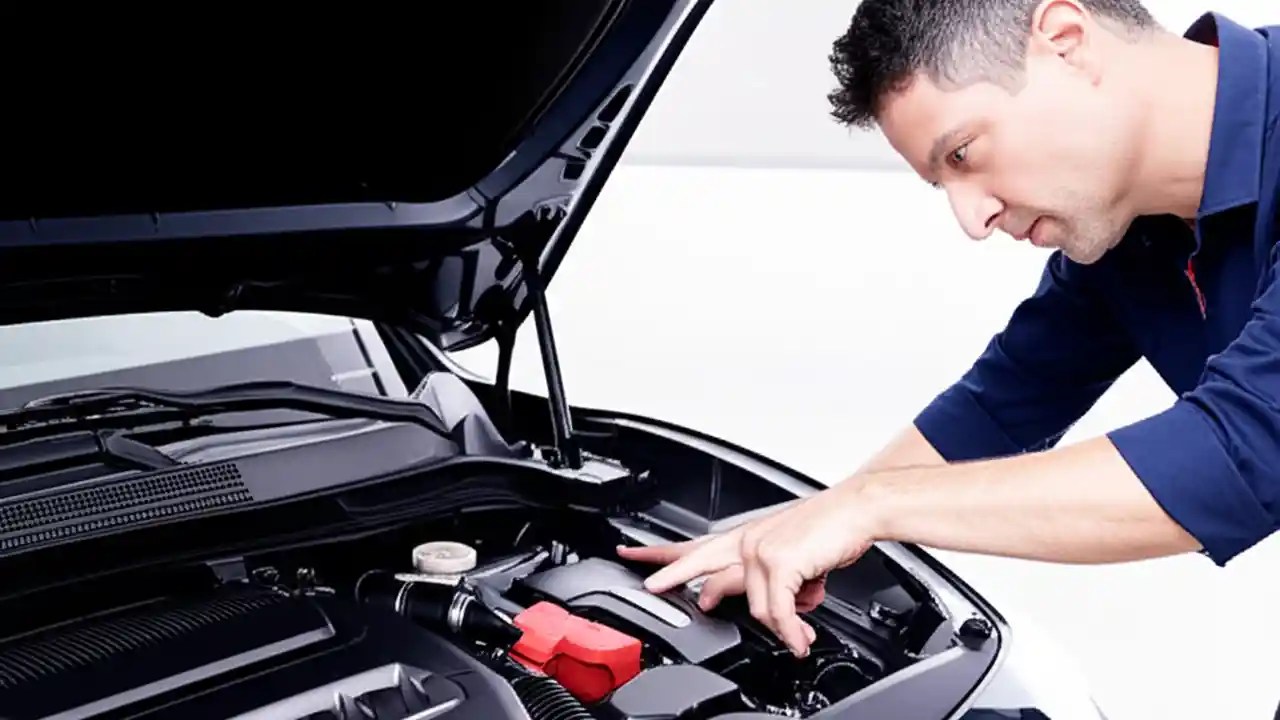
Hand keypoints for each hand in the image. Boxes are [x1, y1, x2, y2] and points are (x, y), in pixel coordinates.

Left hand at [617, 487, 878, 656]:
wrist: (856, 510)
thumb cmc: (830, 530)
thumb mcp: (794, 555)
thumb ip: (772, 579)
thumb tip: (769, 611)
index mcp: (748, 536)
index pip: (698, 548)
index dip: (667, 558)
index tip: (636, 554)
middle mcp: (747, 541)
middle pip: (699, 562)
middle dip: (671, 574)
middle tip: (649, 586)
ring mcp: (759, 551)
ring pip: (755, 607)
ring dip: (783, 625)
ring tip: (800, 635)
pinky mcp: (778, 562)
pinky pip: (777, 611)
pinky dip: (791, 629)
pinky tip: (799, 639)